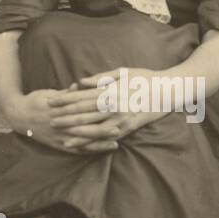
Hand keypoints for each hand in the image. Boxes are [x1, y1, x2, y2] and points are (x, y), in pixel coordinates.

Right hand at [10, 87, 119, 153]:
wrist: (17, 116)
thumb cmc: (36, 101)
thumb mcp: (49, 93)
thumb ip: (65, 93)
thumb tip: (79, 85)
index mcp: (59, 108)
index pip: (82, 107)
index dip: (98, 107)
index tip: (112, 104)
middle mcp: (60, 122)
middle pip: (85, 124)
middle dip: (103, 125)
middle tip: (121, 125)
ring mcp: (59, 135)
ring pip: (82, 139)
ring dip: (99, 140)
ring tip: (116, 140)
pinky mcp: (57, 144)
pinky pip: (75, 150)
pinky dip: (89, 151)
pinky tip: (102, 151)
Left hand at [47, 67, 168, 141]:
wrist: (169, 89)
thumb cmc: (146, 77)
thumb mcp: (123, 72)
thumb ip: (101, 78)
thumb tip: (80, 82)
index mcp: (110, 89)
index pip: (81, 95)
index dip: (64, 99)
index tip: (50, 100)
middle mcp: (113, 105)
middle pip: (83, 112)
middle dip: (65, 117)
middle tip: (49, 120)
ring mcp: (121, 118)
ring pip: (93, 128)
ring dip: (76, 132)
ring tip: (61, 135)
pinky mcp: (128, 128)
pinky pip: (108, 137)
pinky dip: (94, 142)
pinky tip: (84, 145)